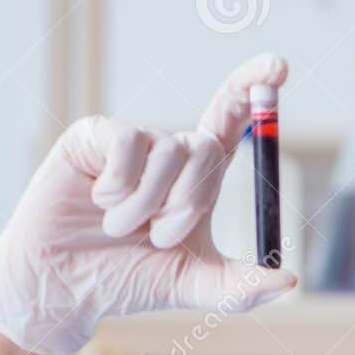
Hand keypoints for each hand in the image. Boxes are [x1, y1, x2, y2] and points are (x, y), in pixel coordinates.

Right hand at [0, 52, 295, 354]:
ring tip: (118, 228)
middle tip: (158, 237)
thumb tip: (289, 281)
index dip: (254, 86)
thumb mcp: (192, 285)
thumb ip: (242, 286)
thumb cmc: (125, 280)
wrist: (65, 287)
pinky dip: (120, 184)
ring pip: (168, 152)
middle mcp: (168, 151)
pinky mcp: (95, 135)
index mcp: (196, 175)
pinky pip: (129, 143)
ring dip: (148, 204)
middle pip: (206, 147)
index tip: (280, 67)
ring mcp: (131, 140)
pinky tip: (97, 201)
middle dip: (189, 202)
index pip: (233, 118)